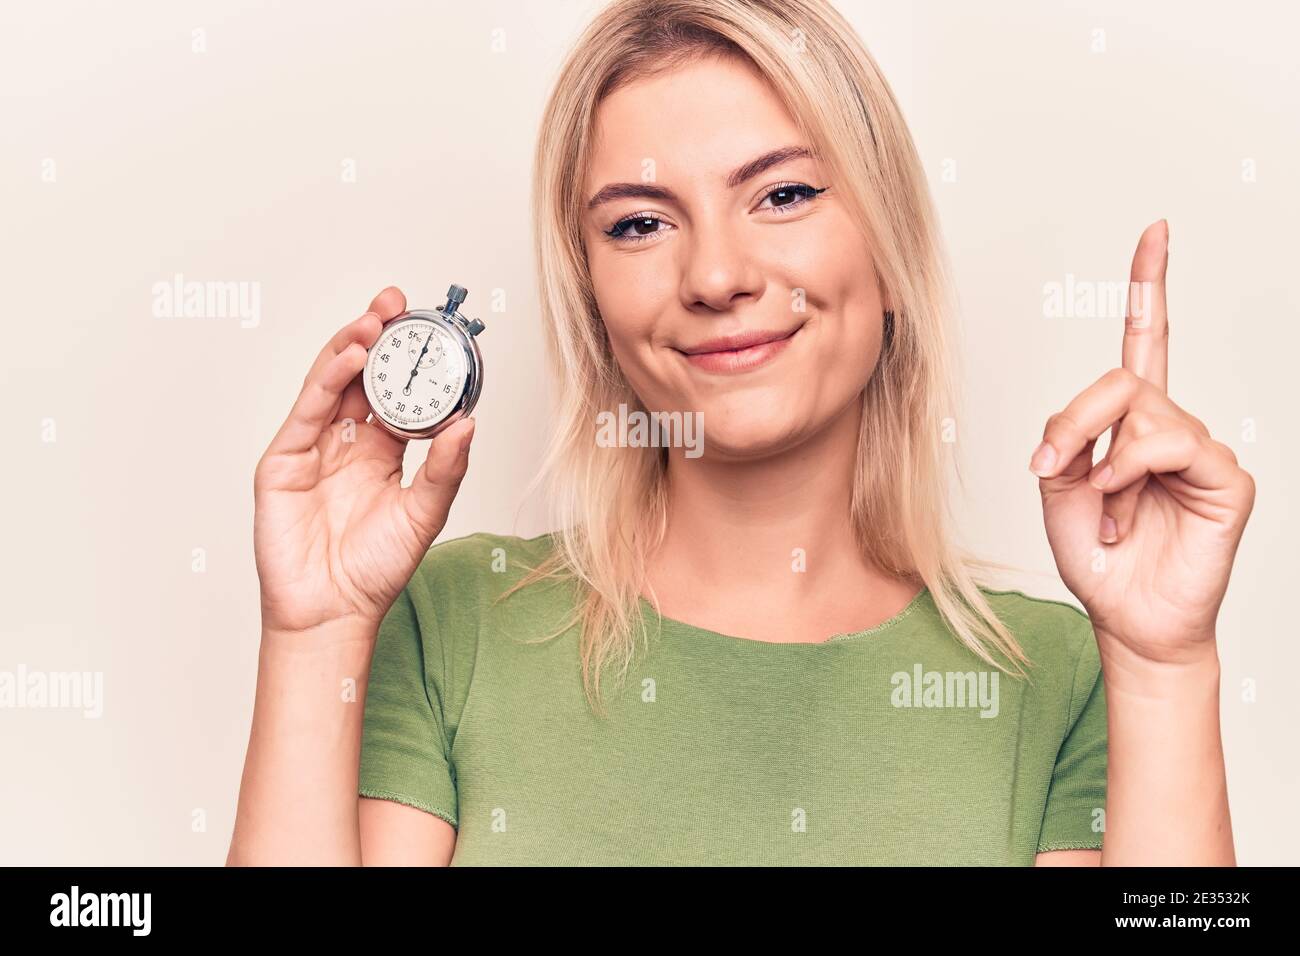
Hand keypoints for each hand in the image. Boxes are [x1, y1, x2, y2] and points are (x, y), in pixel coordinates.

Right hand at [253, 287, 476, 636]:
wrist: (332, 612)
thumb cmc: (375, 570)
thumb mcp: (425, 514)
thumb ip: (445, 468)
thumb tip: (469, 422)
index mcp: (383, 450)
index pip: (397, 390)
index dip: (410, 357)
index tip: (431, 326)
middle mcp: (347, 442)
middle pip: (361, 374)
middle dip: (378, 335)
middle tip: (398, 303)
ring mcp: (313, 447)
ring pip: (331, 382)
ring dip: (352, 346)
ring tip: (377, 320)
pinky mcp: (284, 459)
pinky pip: (308, 410)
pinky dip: (328, 379)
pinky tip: (352, 357)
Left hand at [1031, 221, 1254, 664]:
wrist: (1125, 617)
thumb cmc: (1096, 556)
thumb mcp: (1057, 488)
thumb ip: (1065, 436)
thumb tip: (1081, 423)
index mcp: (1130, 422)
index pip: (1143, 341)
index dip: (1149, 286)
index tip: (1155, 232)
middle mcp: (1170, 426)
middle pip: (1123, 376)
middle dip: (1078, 420)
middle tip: (1056, 466)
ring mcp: (1202, 449)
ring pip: (1144, 412)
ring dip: (1106, 468)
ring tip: (1110, 517)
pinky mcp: (1226, 477)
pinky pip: (1172, 445)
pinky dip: (1132, 476)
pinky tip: (1128, 515)